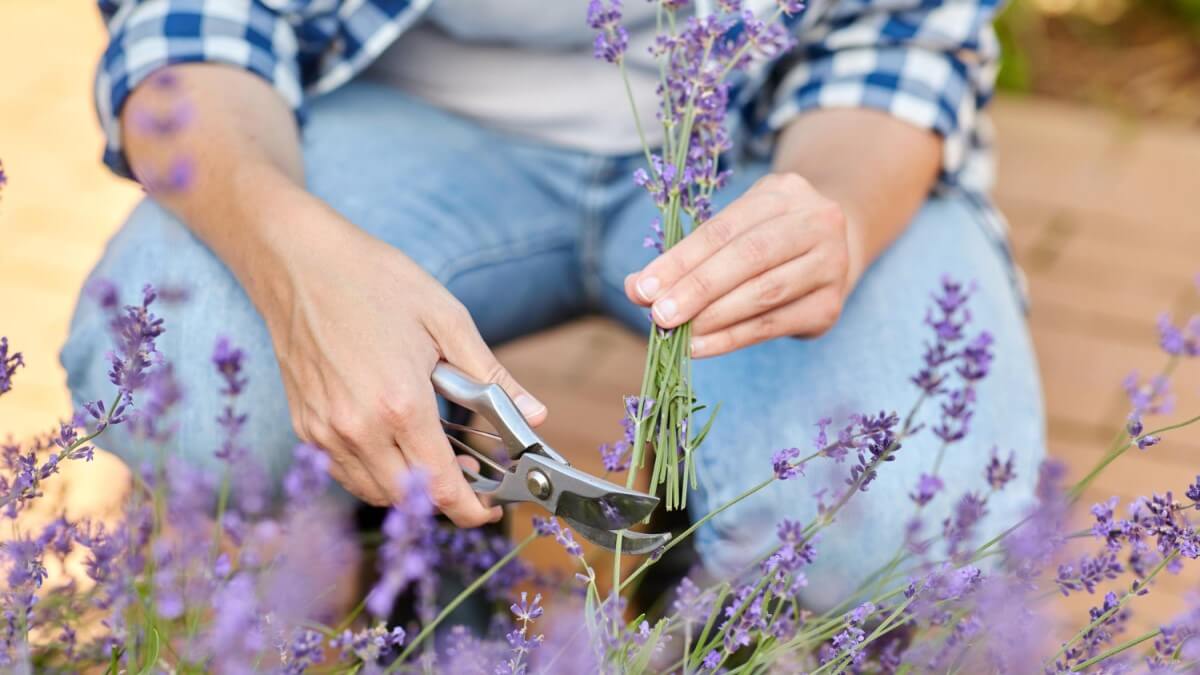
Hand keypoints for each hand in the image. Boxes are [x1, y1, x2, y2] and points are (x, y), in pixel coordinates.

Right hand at [260, 201, 546, 526]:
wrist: (299, 261)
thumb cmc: (375, 281)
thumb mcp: (447, 321)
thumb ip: (493, 378)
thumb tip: (535, 417)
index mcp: (400, 404)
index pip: (442, 487)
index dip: (473, 510)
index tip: (492, 509)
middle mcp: (358, 428)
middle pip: (408, 500)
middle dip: (445, 500)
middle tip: (471, 477)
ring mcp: (325, 431)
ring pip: (373, 491)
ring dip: (408, 488)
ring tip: (435, 457)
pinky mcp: (304, 425)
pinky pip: (343, 471)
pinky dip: (373, 472)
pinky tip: (394, 443)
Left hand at [624, 173, 855, 357]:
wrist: (833, 250)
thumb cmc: (766, 239)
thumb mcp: (732, 231)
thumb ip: (687, 256)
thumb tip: (636, 288)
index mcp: (783, 192)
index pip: (723, 228)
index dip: (680, 260)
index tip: (643, 288)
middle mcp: (815, 221)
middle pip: (748, 257)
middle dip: (696, 289)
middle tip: (658, 315)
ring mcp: (832, 263)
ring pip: (764, 292)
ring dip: (713, 317)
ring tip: (677, 334)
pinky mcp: (831, 305)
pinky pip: (774, 324)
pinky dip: (732, 338)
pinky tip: (701, 347)